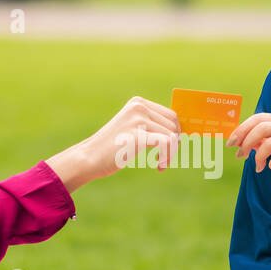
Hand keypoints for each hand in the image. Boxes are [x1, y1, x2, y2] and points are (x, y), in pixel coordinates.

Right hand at [45, 95, 180, 191]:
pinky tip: (159, 166)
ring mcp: (137, 119)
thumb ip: (151, 125)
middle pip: (174, 125)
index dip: (176, 134)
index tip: (169, 150)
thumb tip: (181, 131)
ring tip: (161, 164)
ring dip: (171, 153)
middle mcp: (139, 107)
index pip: (171, 115)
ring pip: (172, 135)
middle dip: (174, 145)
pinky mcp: (137, 134)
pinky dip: (167, 157)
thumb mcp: (132, 130)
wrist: (89, 158)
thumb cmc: (112, 148)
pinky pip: (166, 143)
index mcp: (138, 103)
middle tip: (164, 160)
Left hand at [226, 112, 270, 194]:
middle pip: (261, 129)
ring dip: (258, 157)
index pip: (258, 118)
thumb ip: (257, 139)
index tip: (231, 142)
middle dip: (245, 143)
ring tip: (258, 165)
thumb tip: (236, 138)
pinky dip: (269, 165)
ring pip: (268, 145)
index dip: (242, 129)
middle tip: (239, 154)